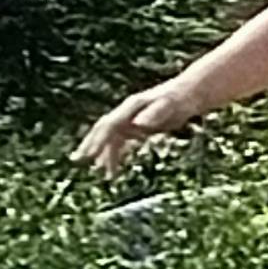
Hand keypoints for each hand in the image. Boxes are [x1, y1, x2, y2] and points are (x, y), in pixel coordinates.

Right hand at [75, 84, 192, 173]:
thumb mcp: (168, 105)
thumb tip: (137, 124)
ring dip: (106, 155)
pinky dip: (117, 154)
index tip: (90, 154)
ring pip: (113, 139)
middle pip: (103, 130)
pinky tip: (115, 168)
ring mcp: (131, 120)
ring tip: (104, 174)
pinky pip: (123, 142)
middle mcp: (127, 113)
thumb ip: (154, 113)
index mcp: (130, 107)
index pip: (109, 125)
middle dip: (92, 145)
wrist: (188, 93)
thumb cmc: (179, 98)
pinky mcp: (139, 127)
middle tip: (79, 159)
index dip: (99, 140)